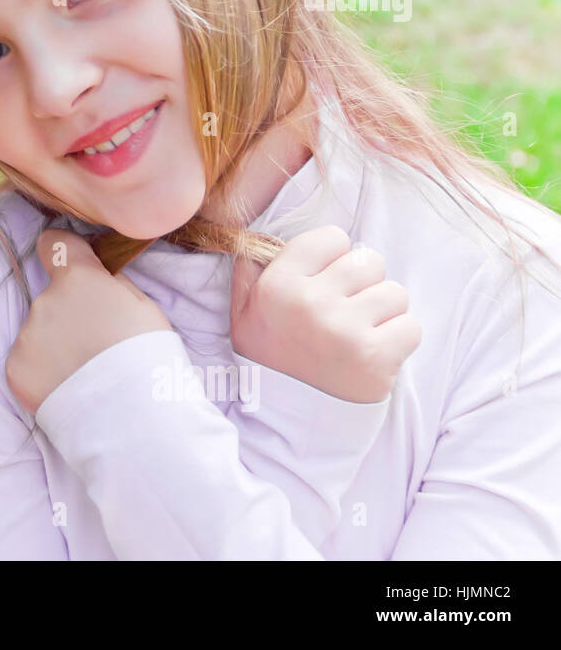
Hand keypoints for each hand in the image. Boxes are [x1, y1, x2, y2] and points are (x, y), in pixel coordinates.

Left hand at [6, 227, 170, 415]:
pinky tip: (67, 387)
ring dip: (55, 345)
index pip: (54, 245)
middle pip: (52, 298)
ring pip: (39, 332)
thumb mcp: (143, 307)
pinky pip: (28, 362)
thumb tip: (96, 278)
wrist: (129, 415)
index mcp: (77, 279)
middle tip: (94, 344)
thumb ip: (111, 286)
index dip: (62, 254)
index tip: (67, 265)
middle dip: (68, 314)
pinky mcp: (15, 369)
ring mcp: (27, 336)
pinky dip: (43, 372)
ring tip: (84, 372)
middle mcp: (45, 301)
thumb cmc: (147, 357)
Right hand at [230, 224, 420, 402]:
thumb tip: (264, 236)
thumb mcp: (244, 310)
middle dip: (363, 285)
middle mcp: (309, 302)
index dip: (334, 259)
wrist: (284, 419)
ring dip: (383, 313)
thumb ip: (251, 268)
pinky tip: (373, 353)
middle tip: (345, 312)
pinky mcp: (375, 358)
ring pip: (395, 293)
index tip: (326, 283)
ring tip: (359, 334)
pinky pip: (411, 327)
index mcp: (277, 284)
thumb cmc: (270, 356)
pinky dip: (398, 340)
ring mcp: (344, 330)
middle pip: (370, 261)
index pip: (333, 237)